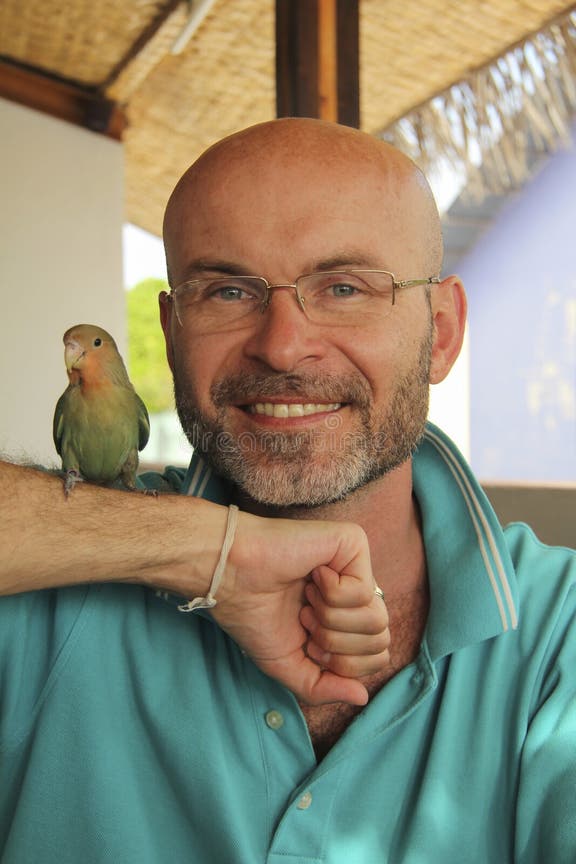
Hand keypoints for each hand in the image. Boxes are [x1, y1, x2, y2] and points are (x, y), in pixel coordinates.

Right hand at [210, 511, 389, 705]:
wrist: (231, 579)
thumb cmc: (254, 615)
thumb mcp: (291, 666)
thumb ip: (326, 687)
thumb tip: (363, 697)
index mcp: (348, 616)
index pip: (378, 655)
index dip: (342, 662)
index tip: (307, 641)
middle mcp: (358, 590)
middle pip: (381, 640)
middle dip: (336, 643)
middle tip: (304, 618)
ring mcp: (358, 566)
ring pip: (376, 618)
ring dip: (330, 620)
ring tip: (306, 600)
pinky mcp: (353, 542)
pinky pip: (363, 592)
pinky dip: (329, 595)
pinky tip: (310, 577)